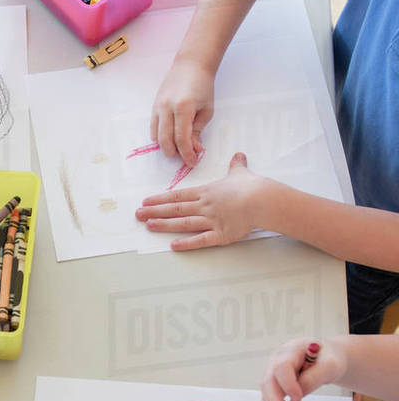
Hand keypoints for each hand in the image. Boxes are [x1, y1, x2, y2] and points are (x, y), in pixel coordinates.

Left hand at [136, 152, 265, 249]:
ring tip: (148, 225)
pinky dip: (187, 243)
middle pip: (175, 209)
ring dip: (164, 224)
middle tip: (137, 214)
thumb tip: (239, 155)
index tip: (145, 201)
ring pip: (183, 223)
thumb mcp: (241, 172)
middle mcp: (205, 206)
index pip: (178, 195)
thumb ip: (236, 165)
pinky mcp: (221, 235)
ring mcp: (211, 220)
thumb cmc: (252, 186)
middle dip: (154, 211)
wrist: (263, 199)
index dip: (160, 199)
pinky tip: (173, 245)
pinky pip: (201, 240)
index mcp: (206, 192)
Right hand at [150, 56, 215, 164]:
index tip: (192, 162)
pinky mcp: (154, 106)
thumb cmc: (203, 86)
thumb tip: (194, 149)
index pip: (182, 139)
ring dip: (167, 147)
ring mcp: (158, 107)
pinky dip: (161, 138)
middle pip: (166, 141)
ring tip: (178, 148)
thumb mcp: (207, 110)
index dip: (187, 154)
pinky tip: (171, 138)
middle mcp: (167, 107)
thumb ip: (198, 131)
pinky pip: (153, 129)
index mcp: (184, 107)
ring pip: (157, 137)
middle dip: (176, 153)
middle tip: (185, 157)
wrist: (191, 65)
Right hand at [261, 338, 346, 400]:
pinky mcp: (275, 386)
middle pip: (267, 383)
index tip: (299, 397)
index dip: (288, 384)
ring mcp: (273, 373)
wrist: (325, 358)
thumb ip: (315, 377)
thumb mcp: (331, 365)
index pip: (281, 367)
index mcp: (291, 350)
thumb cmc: (328, 359)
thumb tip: (298, 395)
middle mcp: (277, 361)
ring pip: (268, 395)